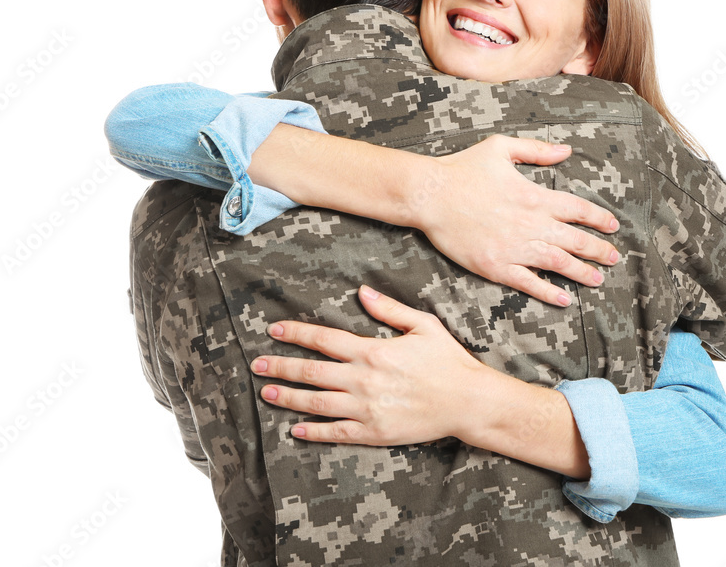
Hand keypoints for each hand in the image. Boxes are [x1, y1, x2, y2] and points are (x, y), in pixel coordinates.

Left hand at [251, 286, 485, 444]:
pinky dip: (313, 431)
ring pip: (316, 403)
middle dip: (281, 367)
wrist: (468, 401)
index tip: (275, 330)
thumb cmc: (448, 360)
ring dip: (288, 398)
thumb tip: (362, 292)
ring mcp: (367, 409)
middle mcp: (364, 380)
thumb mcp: (422, 325)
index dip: (296, 334)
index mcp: (373, 351)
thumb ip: (389, 309)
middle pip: (311, 372)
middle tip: (257, 365)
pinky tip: (296, 429)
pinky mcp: (374, 432)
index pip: (324, 339)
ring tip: (267, 393)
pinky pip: (336, 433)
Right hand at [412, 135, 619, 306]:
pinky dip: (549, 292)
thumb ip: (537, 150)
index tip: (612, 226)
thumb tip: (566, 151)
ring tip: (598, 279)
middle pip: (575, 240)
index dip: (598, 219)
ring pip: (558, 264)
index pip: (577, 209)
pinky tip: (564, 298)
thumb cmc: (463, 168)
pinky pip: (529, 283)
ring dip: (582, 272)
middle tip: (614, 257)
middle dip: (598, 250)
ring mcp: (514, 248)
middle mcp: (530, 224)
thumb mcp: (501, 147)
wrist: (429, 195)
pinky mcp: (495, 266)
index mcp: (534, 196)